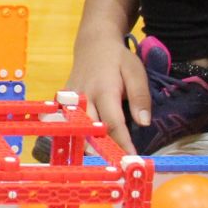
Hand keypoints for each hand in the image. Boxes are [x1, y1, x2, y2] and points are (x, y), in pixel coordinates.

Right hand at [66, 26, 149, 152]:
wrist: (93, 44)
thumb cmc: (118, 59)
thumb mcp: (136, 71)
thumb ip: (140, 97)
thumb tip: (143, 123)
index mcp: (104, 90)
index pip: (113, 123)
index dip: (122, 143)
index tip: (131, 159)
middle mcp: (84, 97)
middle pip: (90, 131)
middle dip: (103, 149)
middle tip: (117, 164)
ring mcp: (70, 100)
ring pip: (76, 129)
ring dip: (88, 144)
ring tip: (103, 157)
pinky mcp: (63, 102)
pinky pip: (68, 122)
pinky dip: (77, 135)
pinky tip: (86, 144)